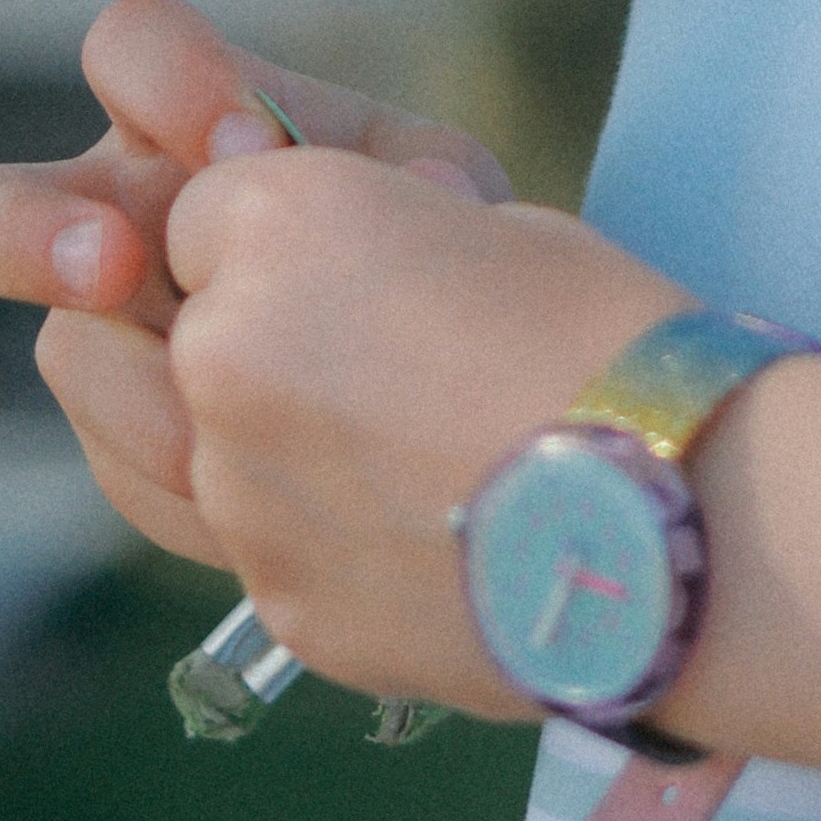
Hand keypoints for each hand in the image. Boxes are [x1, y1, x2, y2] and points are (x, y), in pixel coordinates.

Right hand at [0, 0, 511, 564]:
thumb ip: (431, 180)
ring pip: (69, 355)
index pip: (131, 46)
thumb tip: (424, 201)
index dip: (169, 85)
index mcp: (193, 119)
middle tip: (114, 267)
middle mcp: (123, 214)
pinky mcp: (137, 444)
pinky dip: (197, 479)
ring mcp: (115, 338)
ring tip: (231, 419)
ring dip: (144, 386)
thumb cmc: (431, 237)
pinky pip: (128, 462)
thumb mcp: (447, 190)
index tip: (242, 148)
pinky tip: (280, 478)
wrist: (440, 380)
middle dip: (34, 235)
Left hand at [158, 145, 685, 711]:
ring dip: (236, 438)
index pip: (198, 212)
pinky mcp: (277, 608)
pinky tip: (406, 527)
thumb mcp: (482, 223)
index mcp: (277, 230)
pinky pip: (250, 550)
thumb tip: (338, 272)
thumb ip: (368, 241)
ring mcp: (239, 498)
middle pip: (140, 331)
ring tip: (359, 445)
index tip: (343, 258)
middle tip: (303, 348)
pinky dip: (305, 535)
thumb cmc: (610, 338)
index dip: (265, 228)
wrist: (679, 519)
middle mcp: (224, 356)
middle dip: (194, 328)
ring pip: (177, 452)